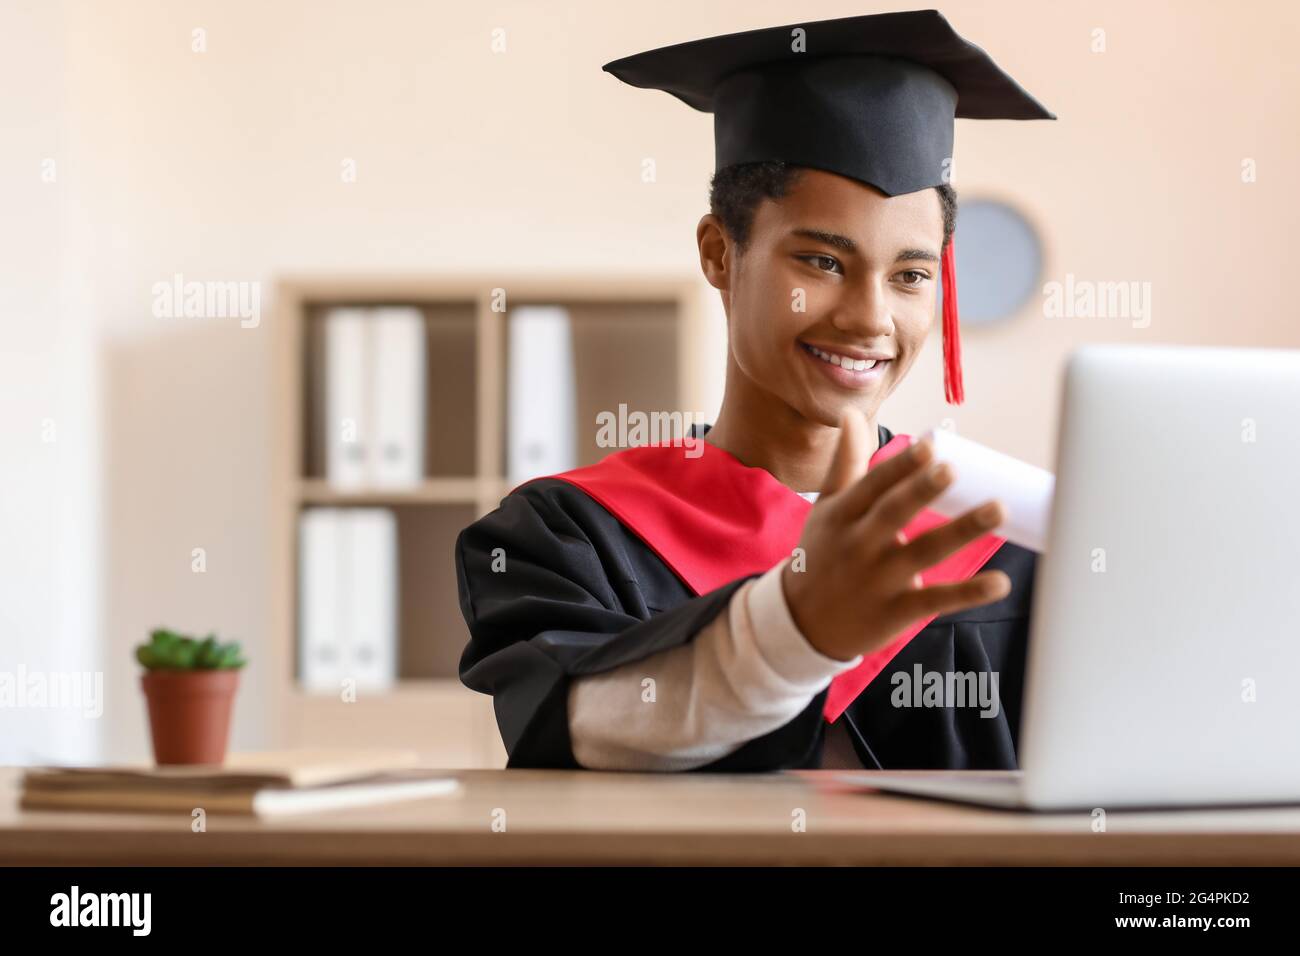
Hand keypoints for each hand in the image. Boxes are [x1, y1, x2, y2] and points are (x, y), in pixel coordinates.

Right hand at [781, 408, 1011, 661]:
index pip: (871, 486)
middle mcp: (859, 545)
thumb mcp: (827, 508)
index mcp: (842, 516)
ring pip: (923, 553)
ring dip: (961, 530)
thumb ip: (846, 462)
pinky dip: (969, 593)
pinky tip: (1000, 583)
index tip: (928, 446)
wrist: (803, 623)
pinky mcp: (896, 612)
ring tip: (997, 508)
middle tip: (952, 469)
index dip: (900, 467)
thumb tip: (852, 413)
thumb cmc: (822, 554)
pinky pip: (936, 600)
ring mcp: (878, 580)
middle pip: (893, 515)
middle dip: (921, 492)